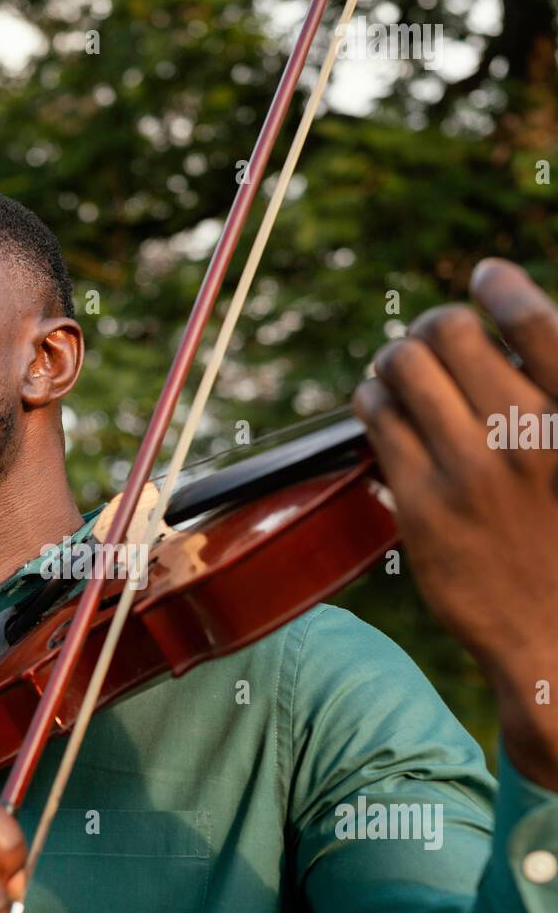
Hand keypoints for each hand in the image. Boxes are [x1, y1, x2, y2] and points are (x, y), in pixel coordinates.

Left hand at [353, 258, 557, 788]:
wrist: (554, 636)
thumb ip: (547, 391)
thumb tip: (499, 328)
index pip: (534, 319)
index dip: (501, 285)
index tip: (485, 277)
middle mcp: (527, 437)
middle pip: (449, 332)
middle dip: (433, 326)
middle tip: (430, 340)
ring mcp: (470, 472)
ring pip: (401, 367)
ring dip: (394, 359)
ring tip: (399, 372)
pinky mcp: (420, 506)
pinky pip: (375, 418)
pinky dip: (373, 401)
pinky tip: (383, 411)